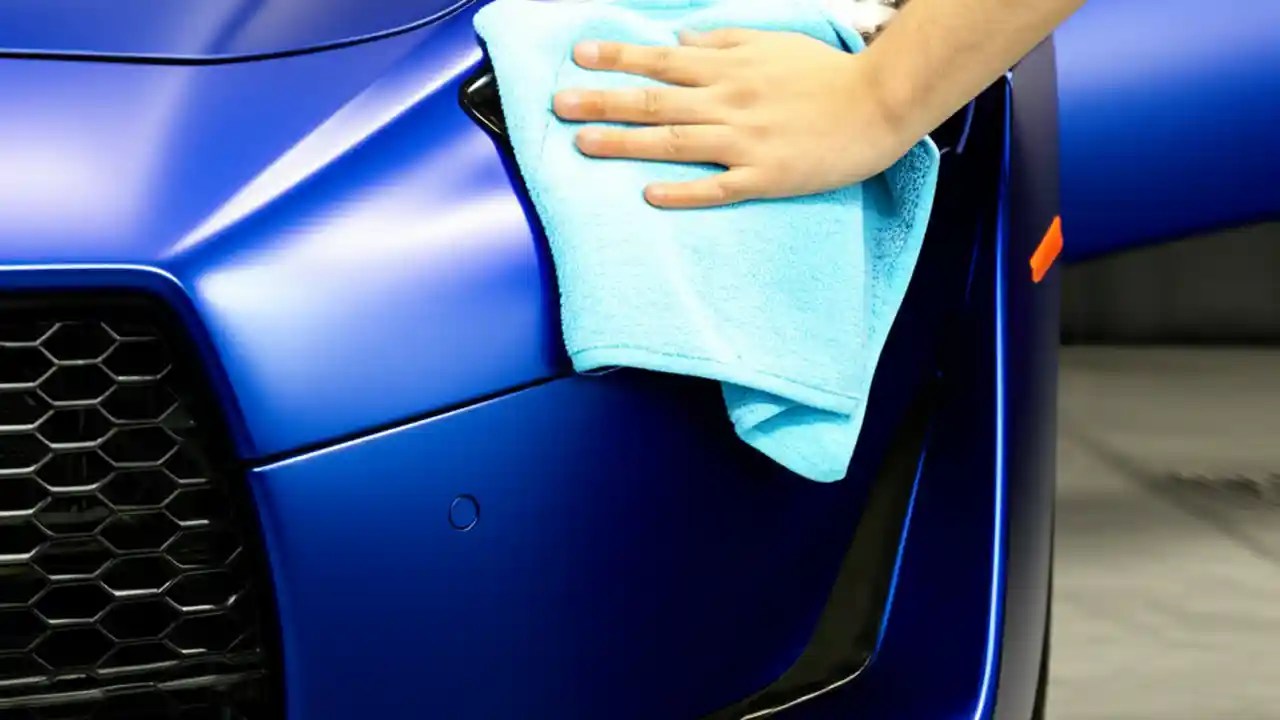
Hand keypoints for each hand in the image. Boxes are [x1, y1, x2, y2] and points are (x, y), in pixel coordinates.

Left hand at [551, 28, 911, 208]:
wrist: (879, 104)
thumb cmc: (826, 73)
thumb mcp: (773, 43)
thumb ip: (723, 43)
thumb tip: (680, 44)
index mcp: (730, 70)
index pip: (661, 63)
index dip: (618, 59)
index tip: (579, 56)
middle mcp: (729, 103)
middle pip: (655, 102)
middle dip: (603, 101)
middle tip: (558, 104)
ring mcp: (745, 142)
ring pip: (674, 143)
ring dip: (625, 143)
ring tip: (582, 144)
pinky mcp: (765, 177)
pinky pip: (717, 187)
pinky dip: (683, 191)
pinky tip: (649, 195)